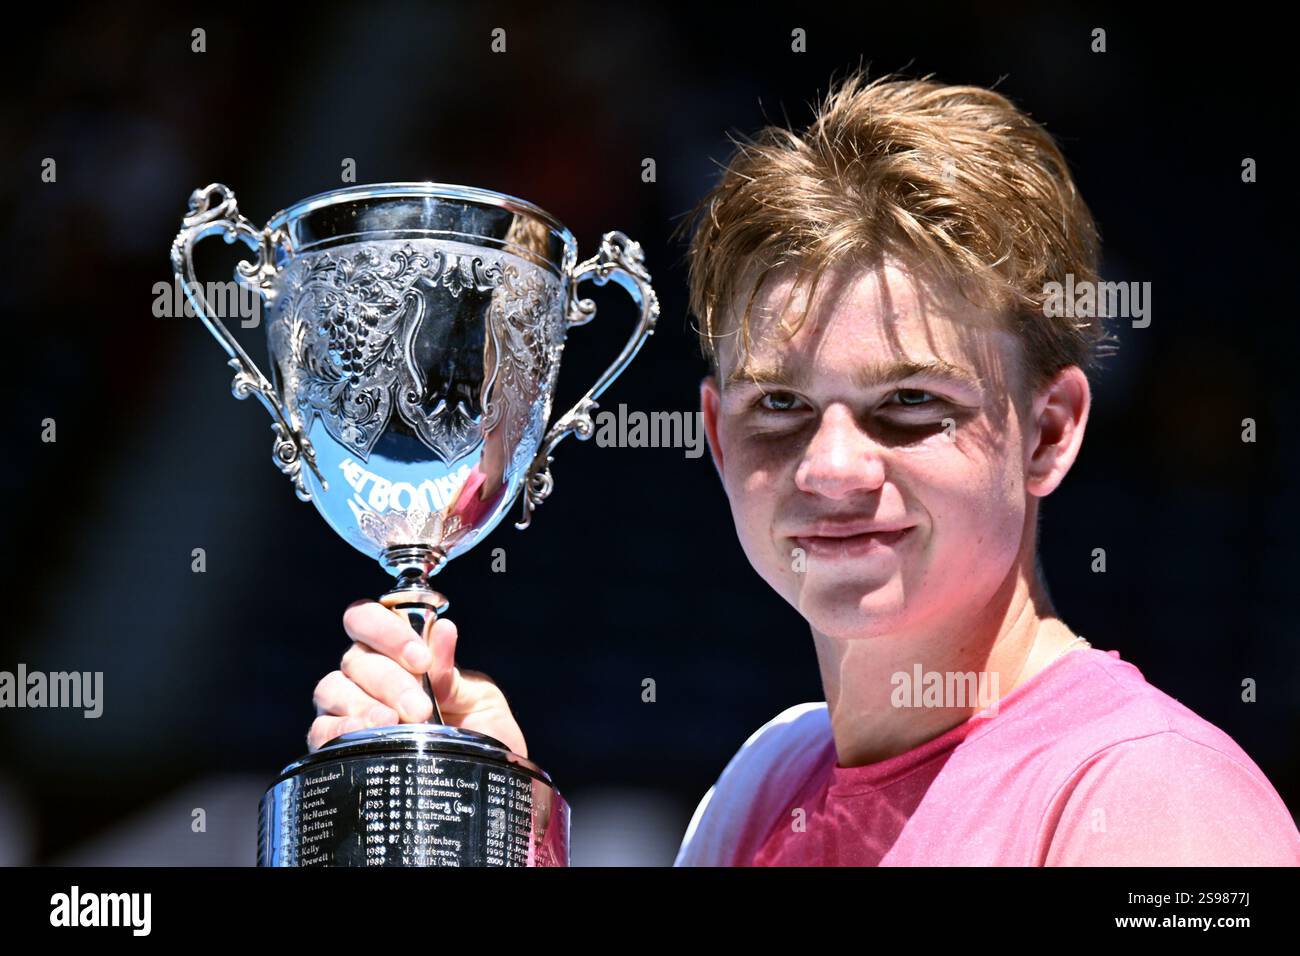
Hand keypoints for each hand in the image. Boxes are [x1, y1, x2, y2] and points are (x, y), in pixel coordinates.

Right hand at [308, 599, 527, 757]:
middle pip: (356, 657)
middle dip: (390, 680)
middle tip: (421, 708)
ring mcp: (346, 708)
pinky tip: (368, 735)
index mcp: (397, 652)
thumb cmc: (480, 736)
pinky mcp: (333, 745)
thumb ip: (453, 670)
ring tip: (395, 724)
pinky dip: (341, 729)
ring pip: (334, 688)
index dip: (388, 631)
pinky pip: (322, 729)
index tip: (421, 660)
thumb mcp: (479, 700)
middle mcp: (365, 675)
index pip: (369, 618)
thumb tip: (443, 630)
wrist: (479, 786)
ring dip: (365, 705)